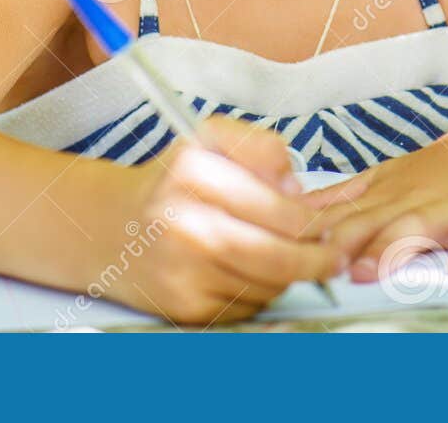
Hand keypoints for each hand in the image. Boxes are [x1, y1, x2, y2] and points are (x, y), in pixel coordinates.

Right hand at [97, 115, 346, 324]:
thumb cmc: (175, 183)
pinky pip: (246, 306)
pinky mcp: (184, 305)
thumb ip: (262, 148)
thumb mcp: (213, 141)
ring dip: (289, 276)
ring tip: (290, 259)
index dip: (312, 222)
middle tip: (334, 259)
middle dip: (316, 260)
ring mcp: (182, 268)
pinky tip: (252, 274)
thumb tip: (297, 189)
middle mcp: (183, 221)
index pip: (278, 208)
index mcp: (194, 171)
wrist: (113, 228)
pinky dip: (259, 293)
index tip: (329, 226)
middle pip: (278, 255)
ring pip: (267, 284)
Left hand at [301, 98, 447, 283]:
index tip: (269, 253)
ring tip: (364, 273)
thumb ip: (346, 201)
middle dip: (332, 247)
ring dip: (388, 250)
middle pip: (365, 222)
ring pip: (417, 227)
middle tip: (302, 271)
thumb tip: (289, 219)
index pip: (335, 213)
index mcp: (385, 188)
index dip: (303, 235)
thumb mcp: (393, 177)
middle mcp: (413, 196)